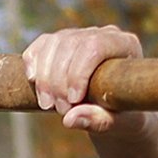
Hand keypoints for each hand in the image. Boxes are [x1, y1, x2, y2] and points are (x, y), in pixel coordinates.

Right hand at [22, 24, 148, 135]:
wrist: (114, 112)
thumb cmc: (122, 116)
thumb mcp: (118, 123)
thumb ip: (98, 120)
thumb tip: (69, 119)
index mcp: (125, 45)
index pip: (94, 47)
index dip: (77, 73)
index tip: (73, 102)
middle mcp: (104, 34)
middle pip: (70, 44)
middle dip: (58, 80)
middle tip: (60, 109)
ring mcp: (82, 35)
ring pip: (53, 44)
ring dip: (44, 77)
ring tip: (48, 104)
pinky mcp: (62, 42)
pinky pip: (42, 44)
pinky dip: (32, 62)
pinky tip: (32, 81)